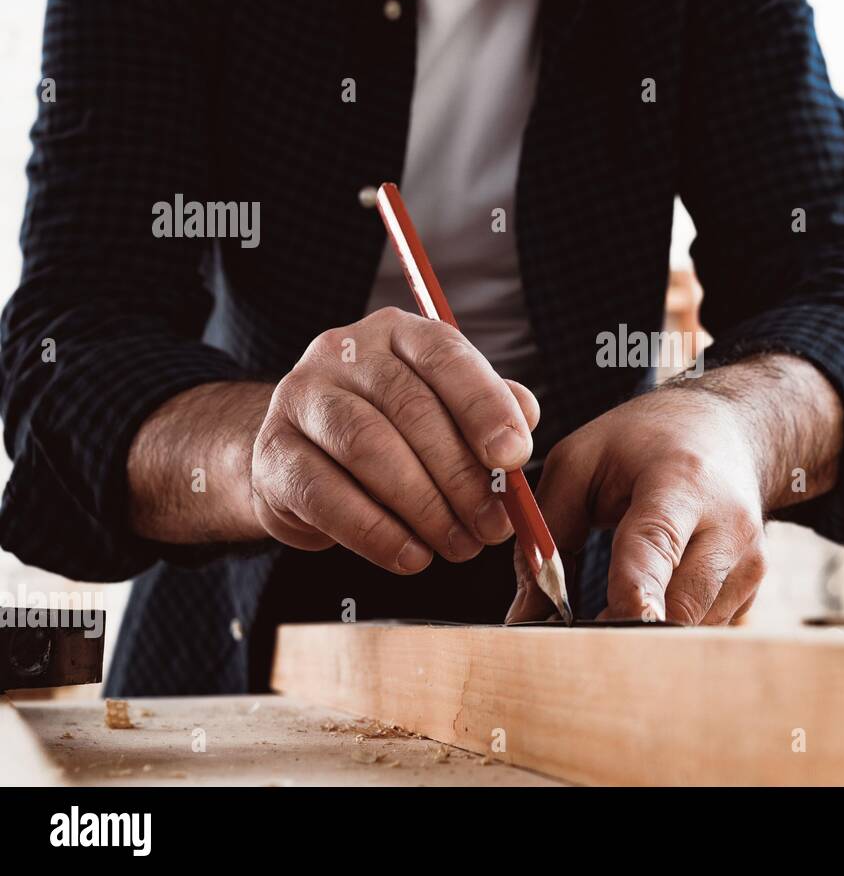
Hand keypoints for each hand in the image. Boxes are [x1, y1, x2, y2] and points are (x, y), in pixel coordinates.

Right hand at [249, 307, 538, 572]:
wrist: (302, 457)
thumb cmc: (393, 431)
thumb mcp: (445, 410)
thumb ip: (491, 412)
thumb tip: (524, 430)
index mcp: (398, 333)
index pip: (445, 354)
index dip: (484, 405)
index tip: (514, 456)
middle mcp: (343, 352)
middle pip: (411, 409)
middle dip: (461, 476)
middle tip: (493, 526)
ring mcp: (301, 399)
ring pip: (368, 448)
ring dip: (423, 507)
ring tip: (458, 545)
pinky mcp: (272, 454)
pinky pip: (326, 495)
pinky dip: (376, 533)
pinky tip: (412, 556)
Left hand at [507, 385, 768, 624]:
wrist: (728, 431)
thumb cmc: (645, 443)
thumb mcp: (580, 462)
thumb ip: (546, 534)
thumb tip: (523, 617)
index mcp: (681, 482)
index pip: (656, 546)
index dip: (632, 593)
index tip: (600, 629)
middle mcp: (728, 525)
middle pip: (678, 607)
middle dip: (622, 630)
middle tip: (574, 636)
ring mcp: (749, 561)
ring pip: (686, 630)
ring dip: (642, 630)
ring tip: (616, 597)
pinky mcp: (753, 589)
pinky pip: (700, 629)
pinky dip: (667, 624)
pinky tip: (655, 589)